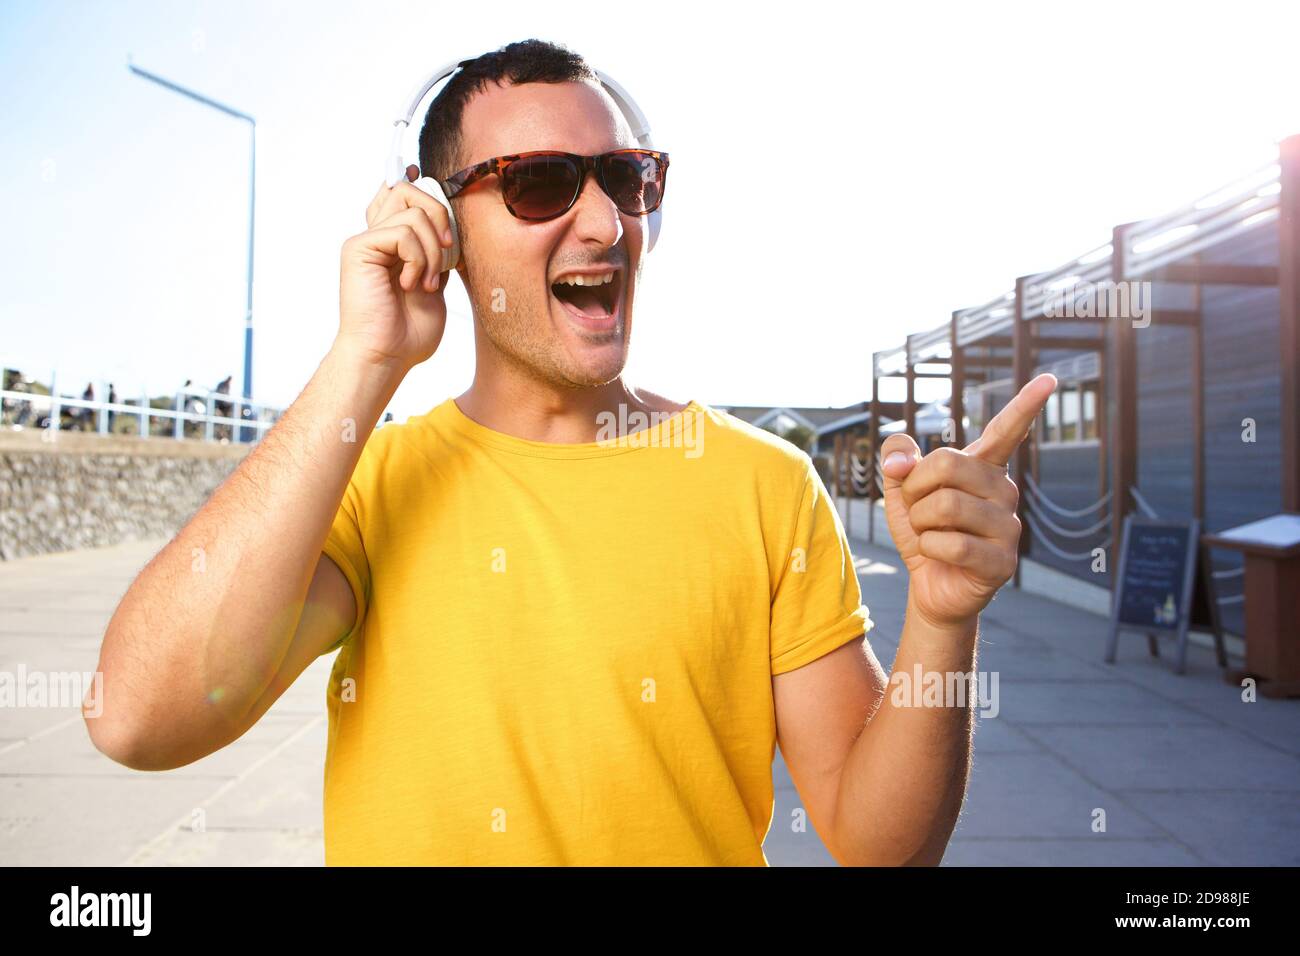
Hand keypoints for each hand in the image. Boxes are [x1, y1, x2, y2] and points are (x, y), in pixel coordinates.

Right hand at [337, 164, 453, 370]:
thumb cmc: (408, 331)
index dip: (421, 186)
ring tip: (426, 283)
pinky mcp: (358, 248)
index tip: (432, 190)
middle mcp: (376, 235)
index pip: (402, 193)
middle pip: (409, 189)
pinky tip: (411, 284)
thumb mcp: (434, 282)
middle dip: (440, 218)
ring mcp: (365, 240)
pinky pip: (402, 231)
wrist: (387, 356)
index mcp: (392, 242)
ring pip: (413, 211)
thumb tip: (449, 222)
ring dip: (434, 249)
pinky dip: (418, 258)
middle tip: (447, 256)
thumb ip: (436, 250)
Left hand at [880, 373, 1056, 629]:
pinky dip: (929, 549)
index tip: (1050, 379)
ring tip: (929, 535)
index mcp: (984, 468)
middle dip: (914, 489)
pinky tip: (938, 556)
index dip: (1026, 404)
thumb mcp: (901, 492)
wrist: (929, 586)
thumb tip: (899, 458)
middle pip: (947, 464)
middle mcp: (1004, 490)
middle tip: (918, 511)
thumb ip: (898, 460)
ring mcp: (1009, 526)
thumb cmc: (923, 533)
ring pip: (945, 505)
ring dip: (920, 523)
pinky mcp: (1004, 561)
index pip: (1006, 430)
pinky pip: (952, 544)